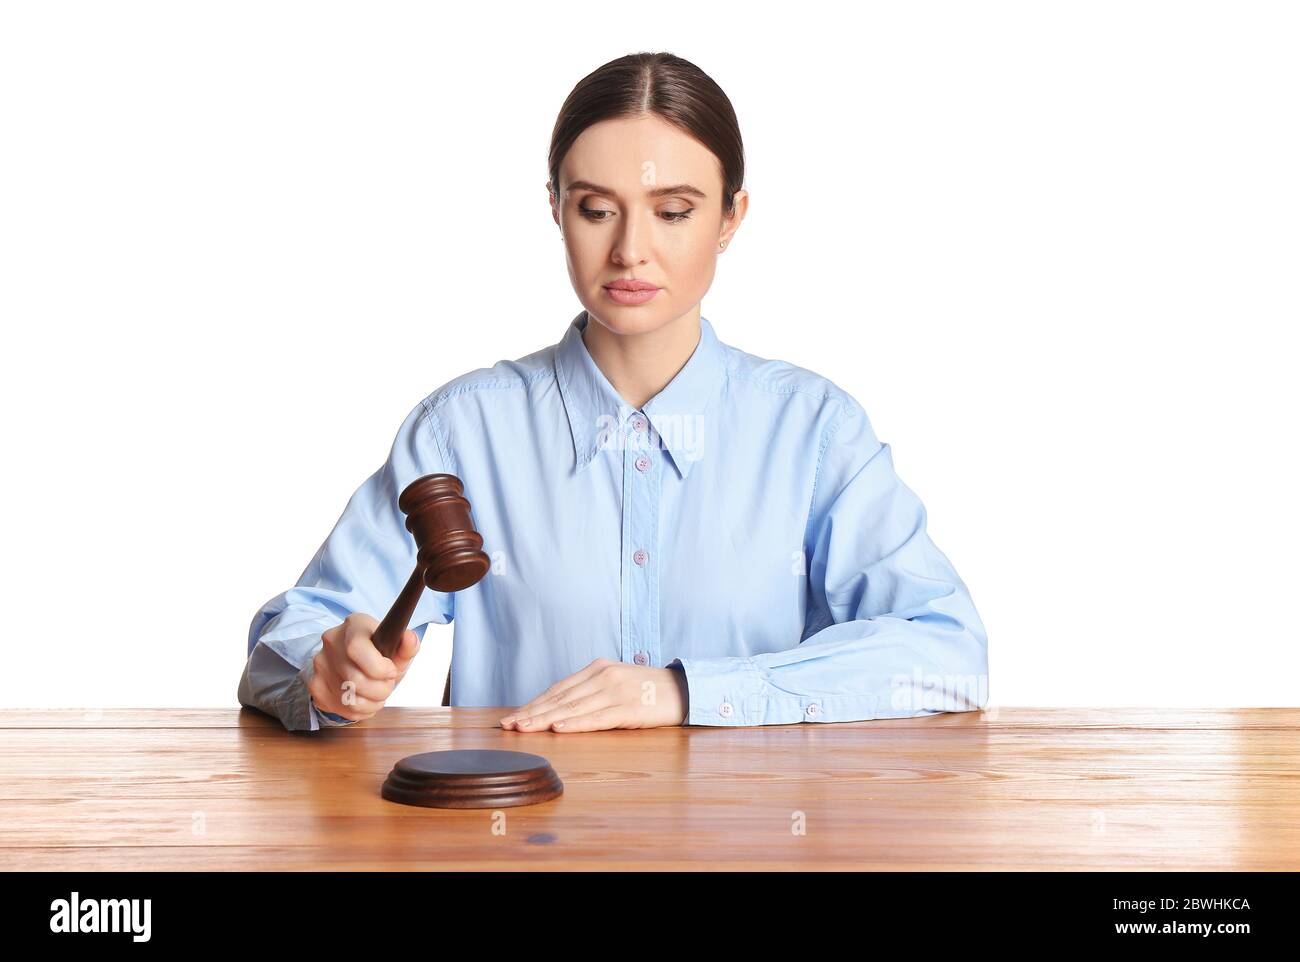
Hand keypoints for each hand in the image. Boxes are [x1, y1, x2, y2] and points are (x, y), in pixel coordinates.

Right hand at [307, 612, 419, 721]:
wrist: (355, 661)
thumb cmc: (379, 653)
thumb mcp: (397, 648)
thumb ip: (407, 646)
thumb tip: (410, 638)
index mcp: (353, 625)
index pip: (356, 649)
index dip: (378, 668)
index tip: (391, 672)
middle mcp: (331, 641)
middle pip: (355, 679)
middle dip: (380, 689)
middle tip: (387, 685)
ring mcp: (320, 664)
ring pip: (349, 699)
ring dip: (372, 702)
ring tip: (378, 693)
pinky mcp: (316, 686)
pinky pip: (341, 709)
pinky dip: (361, 710)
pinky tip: (365, 699)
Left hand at [499, 658, 688, 732]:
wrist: (684, 690)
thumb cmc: (647, 690)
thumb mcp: (615, 683)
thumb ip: (590, 691)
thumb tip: (558, 710)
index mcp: (597, 668)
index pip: (557, 688)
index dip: (533, 703)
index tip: (512, 716)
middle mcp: (603, 676)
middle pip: (560, 698)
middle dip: (531, 713)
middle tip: (508, 725)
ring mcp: (615, 691)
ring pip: (572, 708)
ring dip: (545, 720)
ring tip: (523, 729)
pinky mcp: (629, 708)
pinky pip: (597, 718)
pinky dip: (575, 724)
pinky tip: (559, 729)